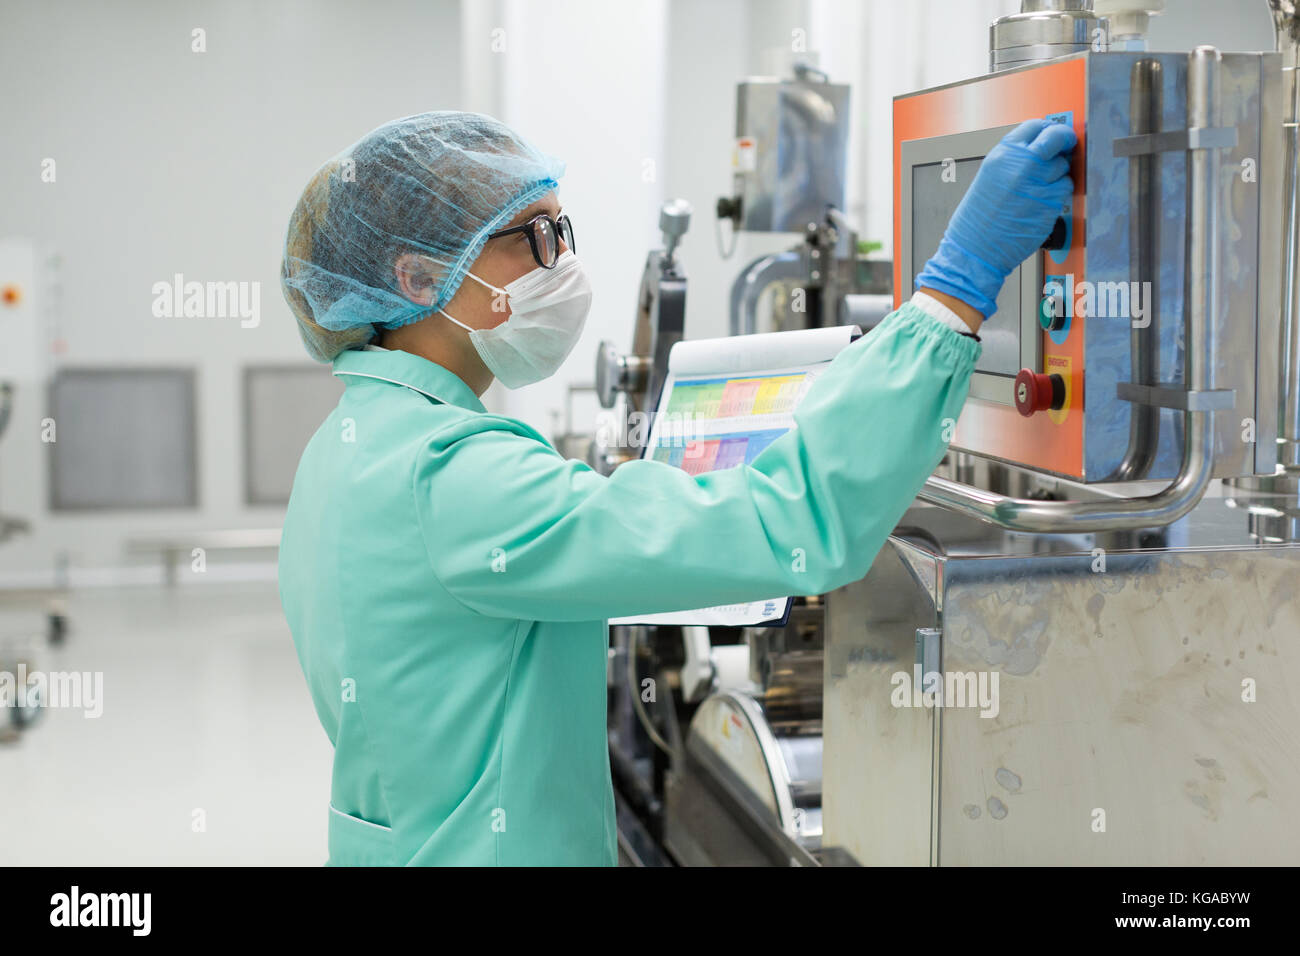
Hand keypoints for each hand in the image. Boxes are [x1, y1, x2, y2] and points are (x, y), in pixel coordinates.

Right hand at [915, 118, 1076, 318]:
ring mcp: (1038, 184)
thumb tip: (1040, 148)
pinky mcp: (1050, 203)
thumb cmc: (978, 219)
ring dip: (1058, 175)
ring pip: (1063, 167)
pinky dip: (1058, 195)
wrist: (975, 249)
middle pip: (1057, 139)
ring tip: (1039, 189)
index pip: (1036, 126)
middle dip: (1065, 141)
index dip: (1049, 128)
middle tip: (1066, 146)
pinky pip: (1064, 190)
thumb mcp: (990, 176)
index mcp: (1003, 155)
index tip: (1054, 134)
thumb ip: (1014, 158)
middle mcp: (1022, 165)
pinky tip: (1040, 204)